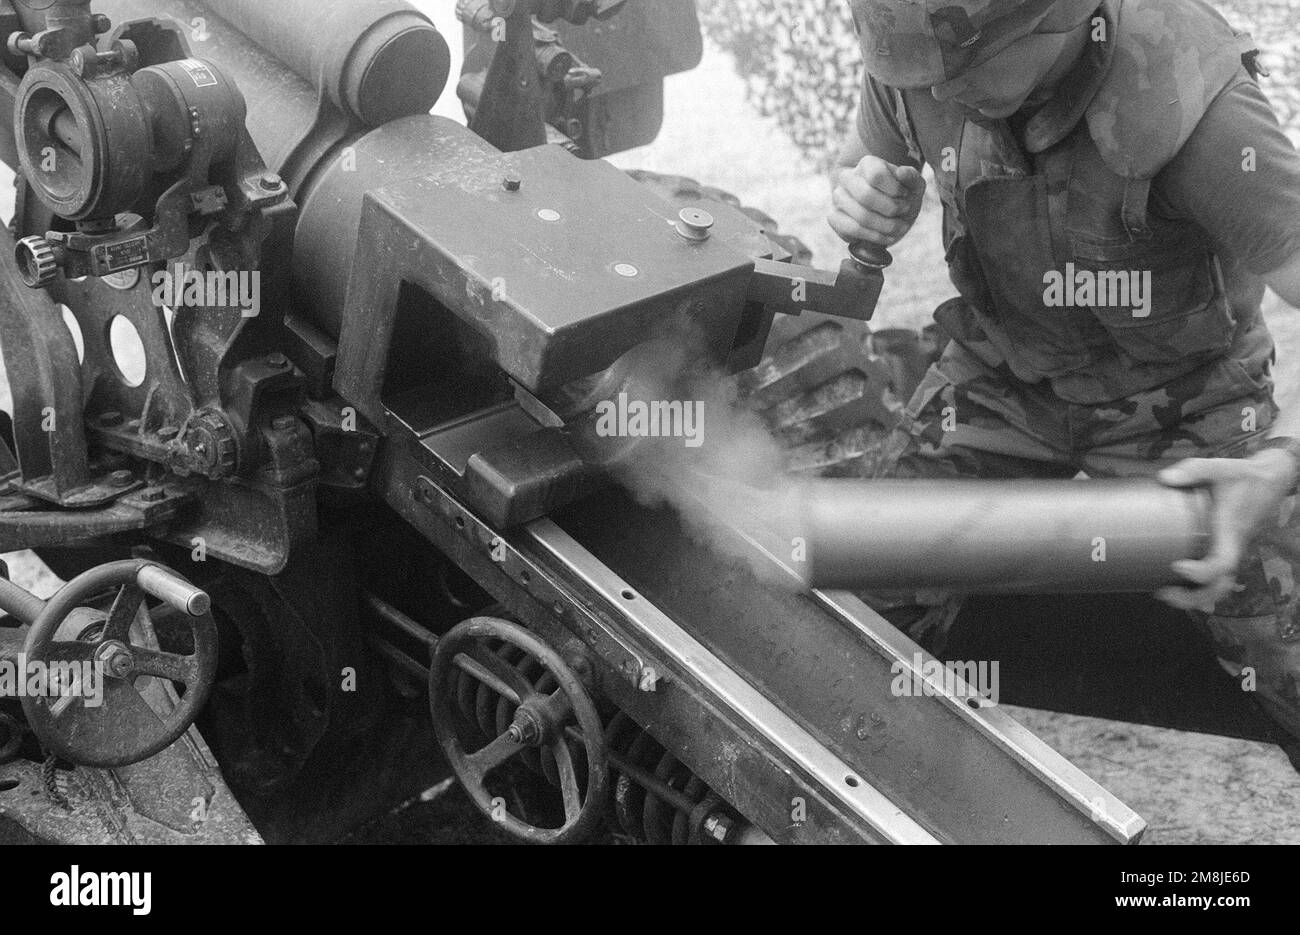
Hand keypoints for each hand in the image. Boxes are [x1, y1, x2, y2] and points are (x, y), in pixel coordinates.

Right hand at [828, 156, 925, 247]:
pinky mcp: (833, 217)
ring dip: (886, 226)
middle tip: (904, 212)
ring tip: (899, 227)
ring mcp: (837, 197)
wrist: (887, 213)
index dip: (895, 190)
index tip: (905, 195)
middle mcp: (847, 177)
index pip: (877, 175)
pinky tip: (887, 237)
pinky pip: (852, 230)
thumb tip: (902, 172)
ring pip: (861, 216)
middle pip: (866, 196)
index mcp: (867, 163)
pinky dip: (874, 237)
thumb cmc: (901, 197)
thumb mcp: (913, 185)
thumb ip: (911, 177)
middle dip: (891, 209)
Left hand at [1155, 450, 1296, 611]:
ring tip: (1163, 593)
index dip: (1201, 572)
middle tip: (1164, 593)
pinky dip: (1195, 587)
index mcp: (1232, 532)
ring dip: (1193, 598)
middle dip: (1194, 598)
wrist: (1269, 480)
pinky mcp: (1224, 551)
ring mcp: (1229, 552)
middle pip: (1220, 587)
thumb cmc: (1243, 475)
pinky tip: (1170, 582)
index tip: (1177, 566)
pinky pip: (1214, 577)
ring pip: (1219, 587)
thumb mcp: (1219, 466)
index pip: (1222, 563)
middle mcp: (1232, 548)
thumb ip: (1193, 470)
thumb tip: (1164, 478)